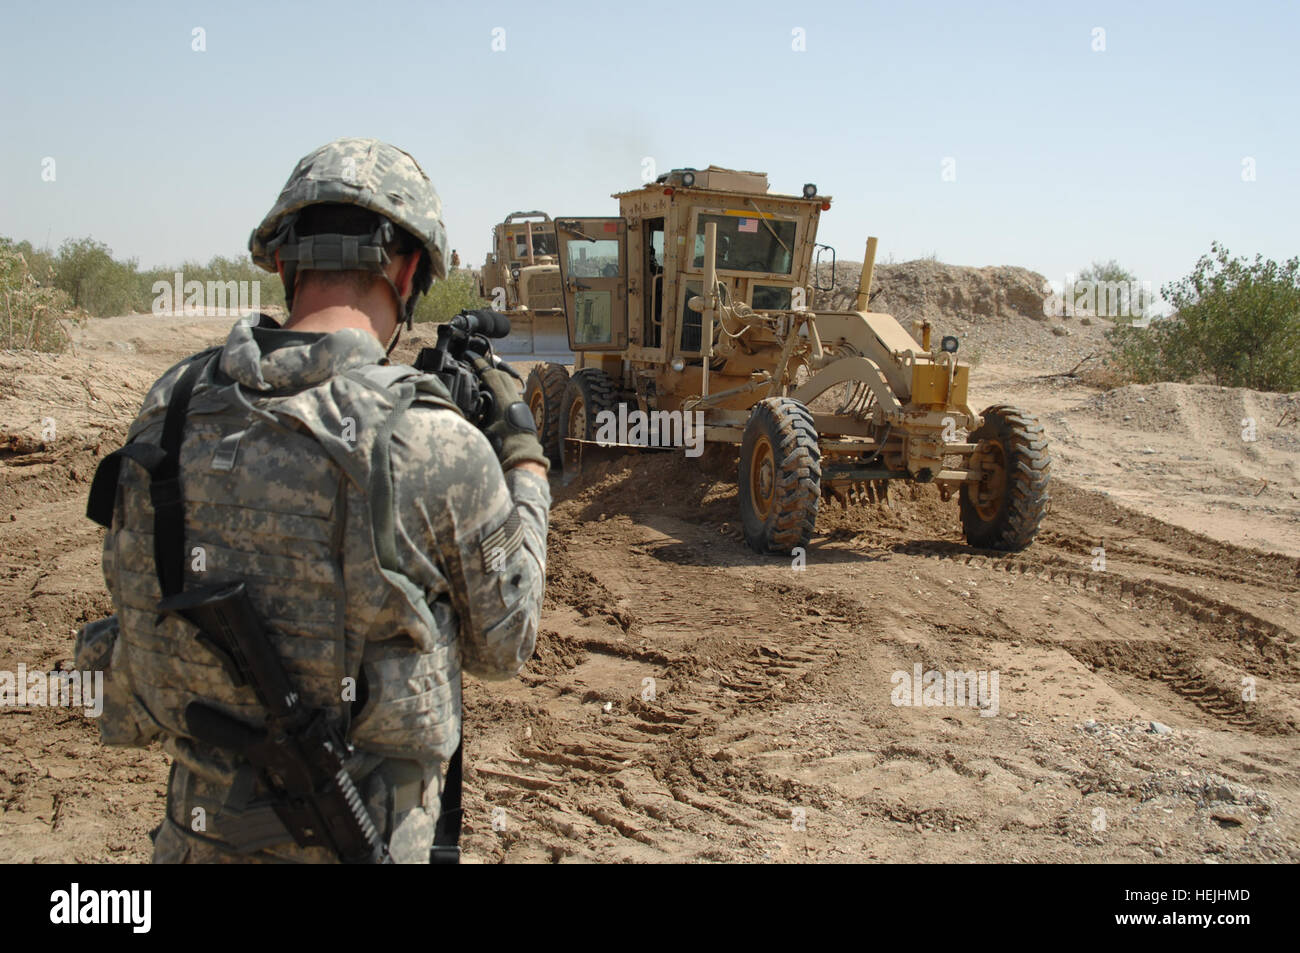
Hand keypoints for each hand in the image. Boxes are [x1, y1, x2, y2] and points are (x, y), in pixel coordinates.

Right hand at [471, 357, 549, 472]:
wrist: (522, 458)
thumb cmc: (502, 447)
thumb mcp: (481, 429)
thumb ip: (471, 414)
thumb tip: (460, 407)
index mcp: (502, 399)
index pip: (490, 374)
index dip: (479, 364)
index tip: (471, 356)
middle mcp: (513, 398)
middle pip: (501, 376)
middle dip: (488, 369)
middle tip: (475, 366)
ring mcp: (519, 404)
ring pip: (507, 385)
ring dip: (496, 380)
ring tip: (482, 381)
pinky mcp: (522, 412)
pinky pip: (511, 394)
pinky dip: (500, 391)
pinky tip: (492, 398)